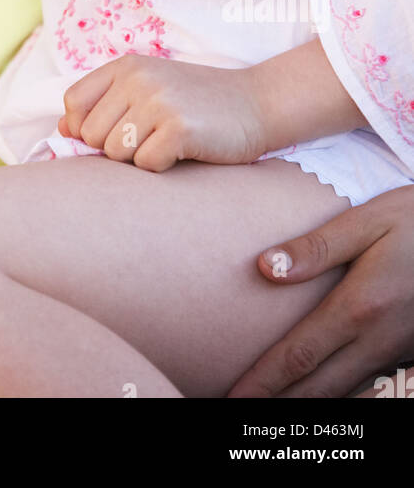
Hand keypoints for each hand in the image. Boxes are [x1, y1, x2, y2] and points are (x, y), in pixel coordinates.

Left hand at [58, 55, 265, 169]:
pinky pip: (146, 166)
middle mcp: (138, 79)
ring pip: (117, 154)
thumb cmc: (198, 104)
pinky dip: (163, 167)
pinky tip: (184, 151)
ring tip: (168, 142)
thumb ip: (106, 105)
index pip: (73, 103)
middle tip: (151, 139)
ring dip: (140, 158)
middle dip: (116, 148)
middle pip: (92, 136)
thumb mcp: (148, 90)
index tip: (111, 135)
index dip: (84, 128)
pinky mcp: (178, 128)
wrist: (258, 104)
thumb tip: (62, 129)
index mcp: (126, 66)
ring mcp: (158, 101)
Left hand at [226, 185, 413, 397]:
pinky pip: (371, 386)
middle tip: (240, 410)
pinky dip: (342, 397)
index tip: (234, 396)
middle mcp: (378, 338)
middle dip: (277, 404)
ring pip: (346, 392)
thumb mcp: (370, 219)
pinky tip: (322, 394)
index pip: (299, 354)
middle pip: (319, 387)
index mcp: (359, 306)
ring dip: (307, 405)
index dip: (264, 381)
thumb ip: (317, 246)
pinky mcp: (410, 350)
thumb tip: (265, 267)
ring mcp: (397, 350)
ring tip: (273, 411)